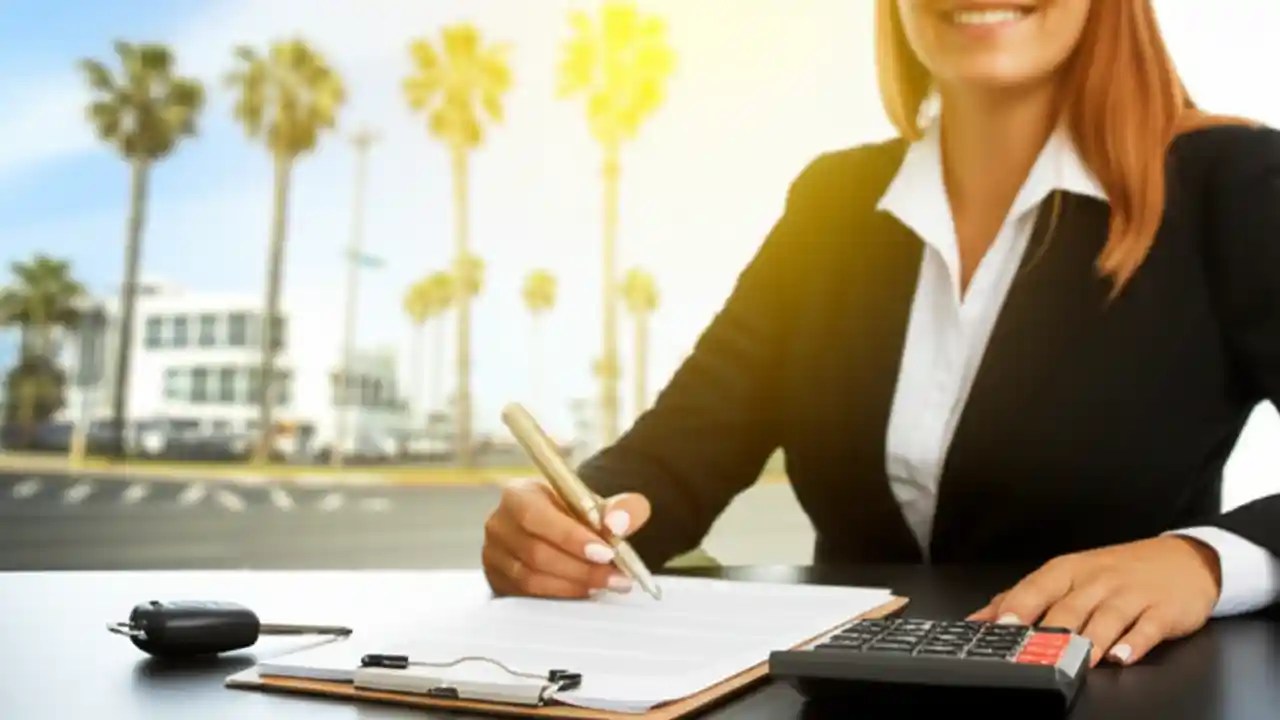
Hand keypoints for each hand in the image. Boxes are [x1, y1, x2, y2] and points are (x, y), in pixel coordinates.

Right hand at [482, 476, 650, 598]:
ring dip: (574, 585)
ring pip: (532, 579)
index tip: (606, 553)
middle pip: (535, 552)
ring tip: (605, 584)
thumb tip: (618, 523)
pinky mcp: (498, 582)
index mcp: (518, 495)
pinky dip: (561, 595)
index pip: (536, 516)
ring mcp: (494, 556)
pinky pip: (529, 596)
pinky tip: (585, 590)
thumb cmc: (575, 514)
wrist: (556, 529)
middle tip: (616, 577)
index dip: (570, 537)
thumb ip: (620, 508)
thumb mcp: (601, 504)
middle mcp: (499, 525)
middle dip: (581, 568)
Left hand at [967, 536, 1221, 666]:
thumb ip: (1023, 597)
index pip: (1036, 588)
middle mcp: (1096, 581)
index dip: (1017, 608)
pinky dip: (1135, 643)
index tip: (1000, 627)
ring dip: (1090, 639)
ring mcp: (1130, 595)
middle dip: (1050, 629)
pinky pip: (1147, 628)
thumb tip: (978, 620)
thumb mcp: (1067, 577)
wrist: (1183, 559)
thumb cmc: (1115, 572)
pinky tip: (1122, 657)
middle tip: (1033, 651)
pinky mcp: (1162, 611)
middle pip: (1068, 607)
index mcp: (1066, 572)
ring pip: (1106, 618)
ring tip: (1076, 659)